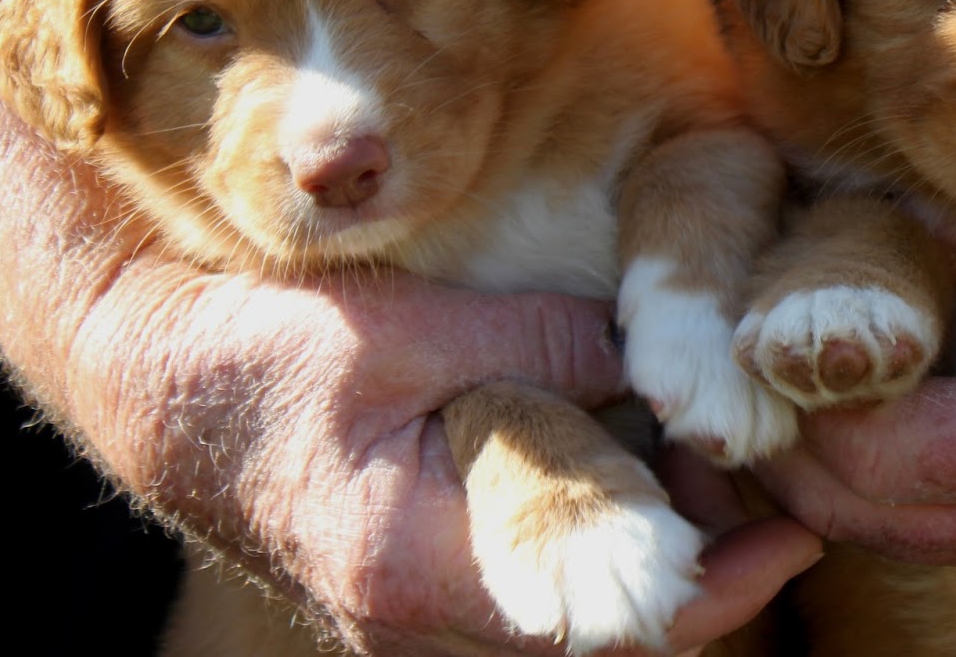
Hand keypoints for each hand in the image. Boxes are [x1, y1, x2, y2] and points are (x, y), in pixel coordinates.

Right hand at [76, 265, 816, 654]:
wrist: (163, 390)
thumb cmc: (268, 355)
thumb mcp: (411, 329)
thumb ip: (541, 342)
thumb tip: (656, 346)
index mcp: (420, 564)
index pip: (601, 620)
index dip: (712, 588)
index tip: (791, 534)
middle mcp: (421, 619)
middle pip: (598, 634)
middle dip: (699, 573)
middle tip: (772, 490)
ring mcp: (414, 614)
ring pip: (567, 615)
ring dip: (650, 554)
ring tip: (713, 471)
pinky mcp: (414, 584)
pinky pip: (528, 586)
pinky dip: (594, 541)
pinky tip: (632, 475)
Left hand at [752, 200, 955, 579]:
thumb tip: (831, 218)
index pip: (881, 458)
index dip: (803, 409)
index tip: (757, 344)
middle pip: (866, 517)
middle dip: (787, 456)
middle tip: (733, 384)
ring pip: (893, 537)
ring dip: (819, 480)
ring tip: (768, 401)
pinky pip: (936, 532)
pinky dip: (870, 491)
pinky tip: (839, 426)